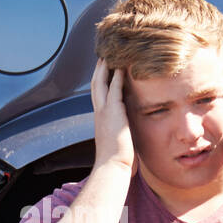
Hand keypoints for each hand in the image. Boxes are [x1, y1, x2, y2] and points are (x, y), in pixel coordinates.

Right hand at [91, 57, 138, 174]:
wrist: (113, 166)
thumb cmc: (117, 159)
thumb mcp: (117, 141)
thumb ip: (120, 130)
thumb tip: (127, 131)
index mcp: (100, 120)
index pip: (98, 96)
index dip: (100, 82)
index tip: (104, 71)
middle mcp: (99, 113)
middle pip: (95, 85)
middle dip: (99, 70)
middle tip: (103, 56)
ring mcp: (104, 112)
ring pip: (101, 83)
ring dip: (105, 68)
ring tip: (109, 55)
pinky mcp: (113, 112)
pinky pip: (114, 89)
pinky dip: (117, 77)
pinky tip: (121, 67)